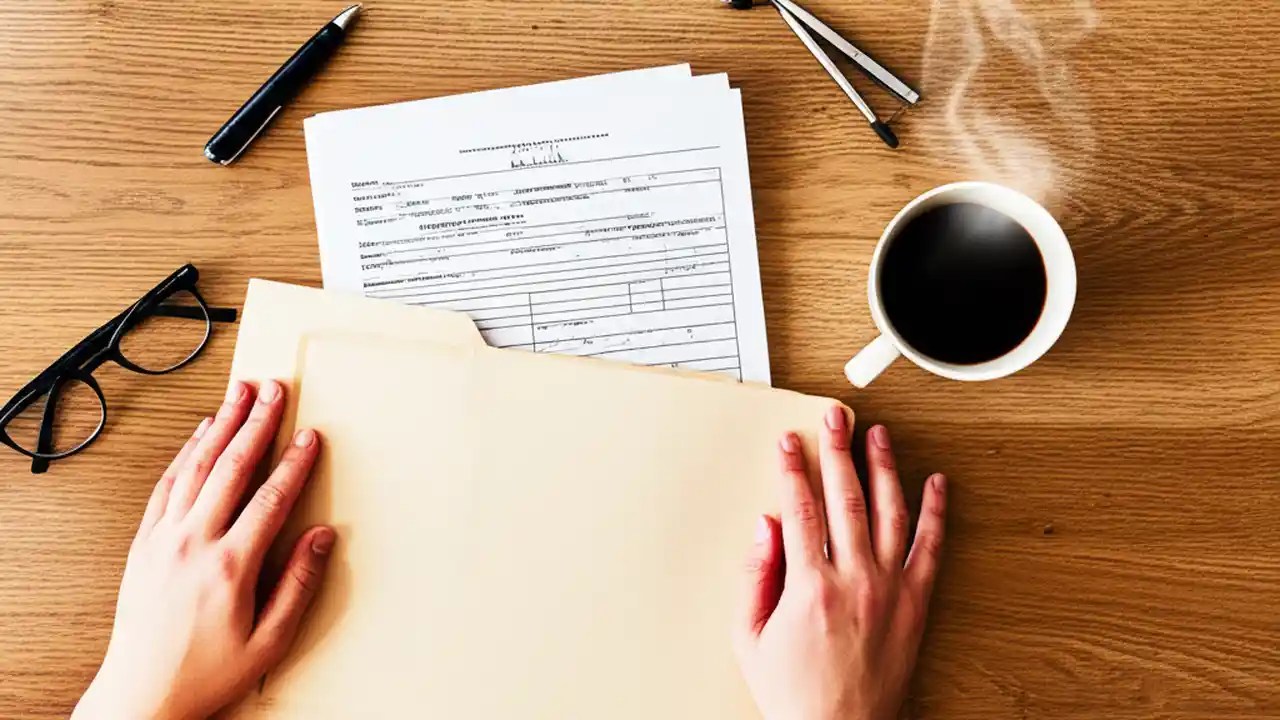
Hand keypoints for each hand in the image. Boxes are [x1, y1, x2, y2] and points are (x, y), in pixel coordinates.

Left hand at [73, 380, 333, 719]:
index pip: (269, 498)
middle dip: (256, 423)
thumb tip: (321, 539)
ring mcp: (162, 541)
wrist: (143, 695)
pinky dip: (184, 454)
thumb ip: (299, 584)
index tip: (309, 437)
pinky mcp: (143, 544)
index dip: (293, 462)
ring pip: (194, 467)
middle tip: (273, 391)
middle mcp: (192, 545)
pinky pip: (165, 486)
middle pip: (230, 467)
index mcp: (229, 567)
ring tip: (238, 395)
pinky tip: (199, 435)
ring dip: (219, 425)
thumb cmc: (206, 673)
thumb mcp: (270, 640)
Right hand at [733, 408, 946, 719]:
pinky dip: (935, 513)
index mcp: (808, 587)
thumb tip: (765, 527)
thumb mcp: (749, 638)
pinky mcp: (916, 604)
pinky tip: (936, 484)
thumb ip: (755, 577)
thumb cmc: (795, 694)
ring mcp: (890, 590)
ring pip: (890, 512)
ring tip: (880, 435)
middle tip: (835, 416)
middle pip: (845, 498)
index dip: (792, 467)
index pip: (800, 508)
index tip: (789, 441)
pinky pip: (930, 549)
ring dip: (885, 468)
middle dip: (838, 449)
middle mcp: (854, 581)